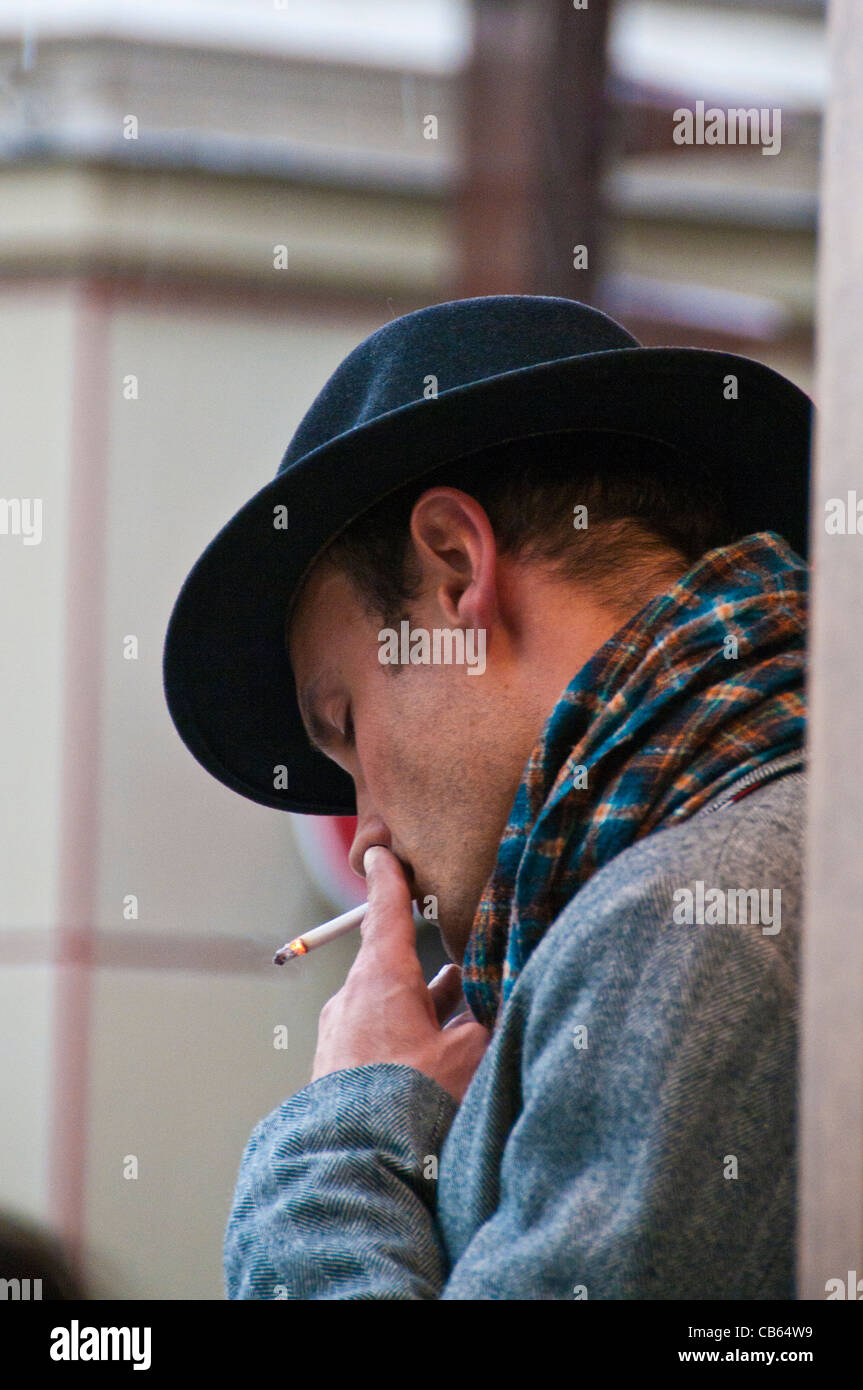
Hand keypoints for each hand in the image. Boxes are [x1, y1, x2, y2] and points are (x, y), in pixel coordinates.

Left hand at [309, 846, 490, 1102]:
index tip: (382, 854)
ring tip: (459, 1011)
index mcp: (382, 976)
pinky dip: (404, 1031)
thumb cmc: (410, 1098)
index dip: (390, 881)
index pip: (386, 912)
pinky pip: (375, 1032)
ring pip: (387, 1000)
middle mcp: (354, 996)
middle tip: (456, 955)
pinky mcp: (337, 1064)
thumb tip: (492, 1008)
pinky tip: (428, 1054)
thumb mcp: (466, 1054)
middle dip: (425, 959)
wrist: (351, 1158)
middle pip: (391, 960)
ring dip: (420, 1002)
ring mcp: (341, 1031)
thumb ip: (482, 1021)